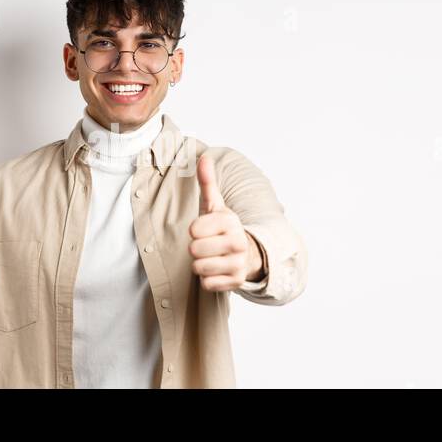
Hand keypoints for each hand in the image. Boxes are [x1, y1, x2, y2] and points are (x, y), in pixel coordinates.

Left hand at [188, 155, 263, 290]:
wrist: (246, 253)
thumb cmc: (223, 228)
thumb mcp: (216, 205)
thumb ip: (208, 182)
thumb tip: (203, 157)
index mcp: (230, 221)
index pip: (195, 229)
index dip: (194, 230)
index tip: (203, 229)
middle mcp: (238, 242)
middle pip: (195, 250)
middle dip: (196, 249)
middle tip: (206, 245)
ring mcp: (238, 263)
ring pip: (199, 268)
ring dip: (200, 264)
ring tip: (211, 257)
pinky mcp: (236, 282)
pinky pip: (206, 284)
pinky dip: (207, 279)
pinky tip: (216, 270)